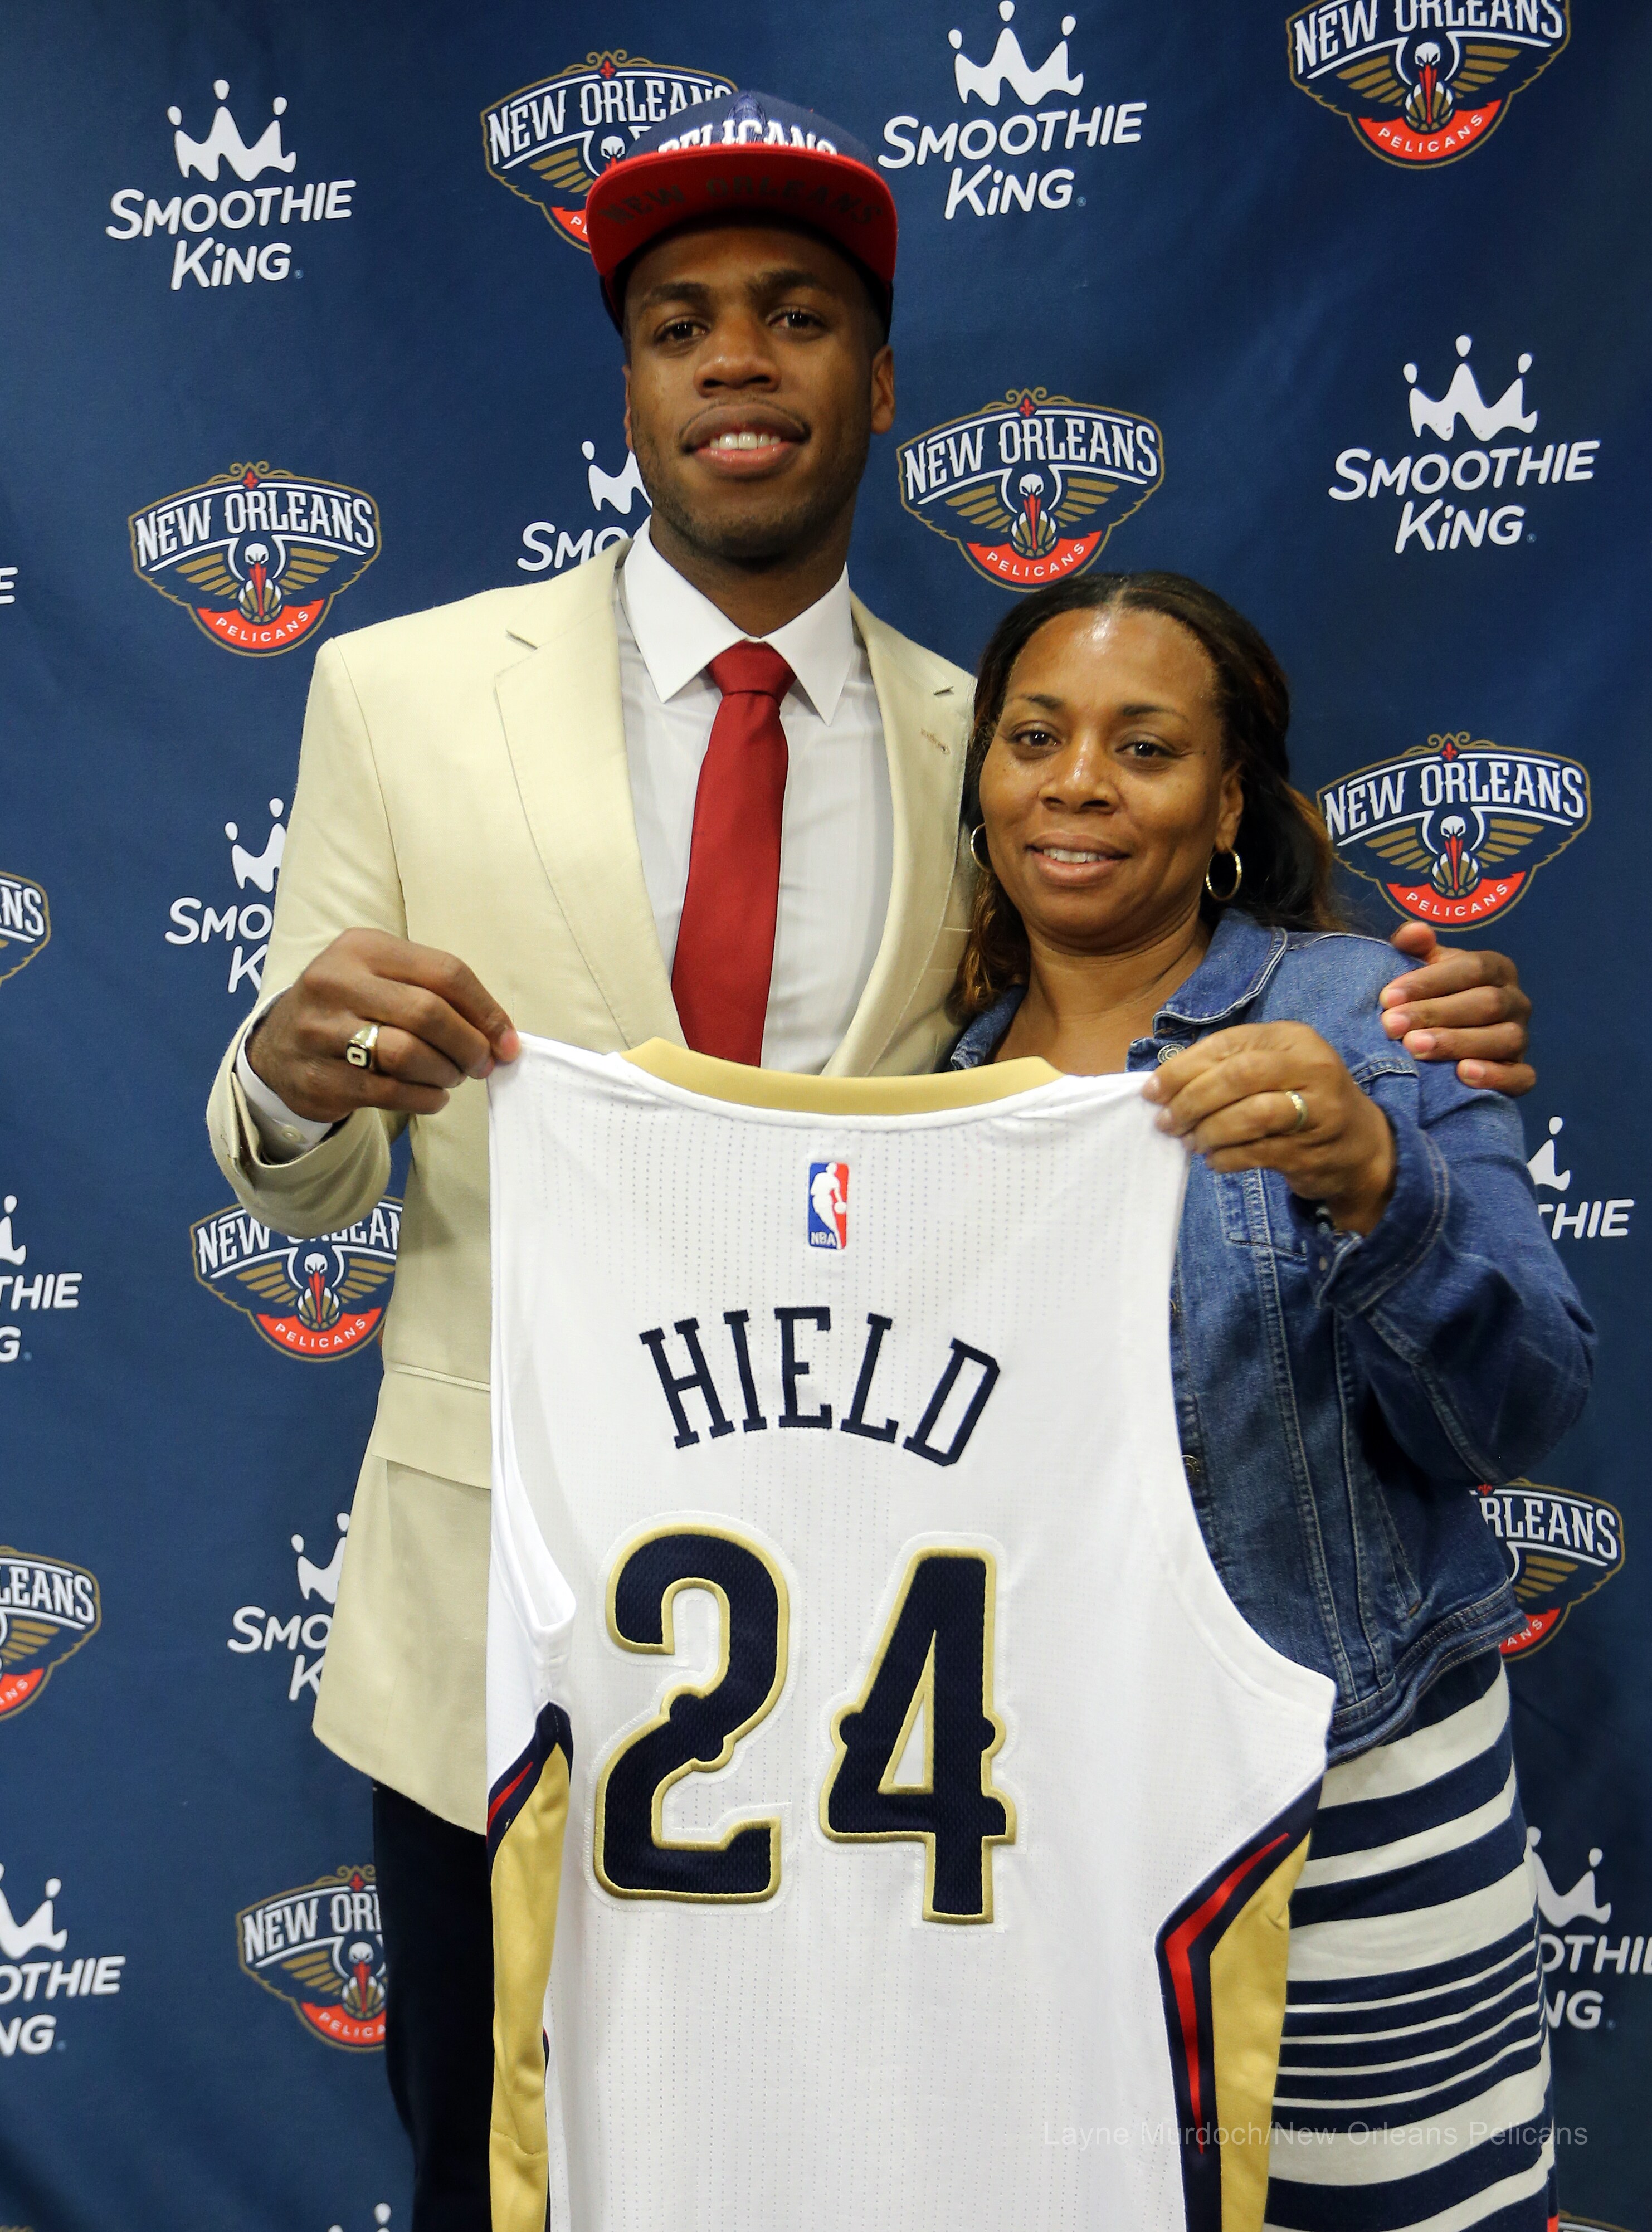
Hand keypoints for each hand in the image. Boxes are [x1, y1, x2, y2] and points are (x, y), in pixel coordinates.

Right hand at [246, 929, 519, 1122]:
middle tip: (481, 1064)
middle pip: (428, 1013)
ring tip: (451, 1077)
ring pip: (408, 1054)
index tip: (507, 1041)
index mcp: (362, 948)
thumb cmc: (351, 1008)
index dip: (486, 1011)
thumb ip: (439, 995)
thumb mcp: (384, 978)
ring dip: (446, 1073)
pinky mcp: (317, 1077)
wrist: (278, 1046)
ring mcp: (321, 1031)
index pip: (445, 972)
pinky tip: (433, 1095)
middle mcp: (336, 982)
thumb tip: (502, 1038)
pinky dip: (425, 1098)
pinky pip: (388, 1092)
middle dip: (469, 1045)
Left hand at [1143, 1022, 1394, 1234]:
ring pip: (1250, 1115)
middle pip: (1238, 1076)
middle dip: (1192, 1100)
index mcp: (1292, 1038)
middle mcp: (1310, 1066)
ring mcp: (1318, 1108)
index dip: (1182, 1068)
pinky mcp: (1314, 1148)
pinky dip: (1226, 1158)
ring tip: (1191, 1142)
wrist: (1361, 1145)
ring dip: (1209, 1131)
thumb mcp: (1271, 1070)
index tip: (1153, 1092)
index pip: (1227, 1045)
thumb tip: (1162, 1084)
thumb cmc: (1301, 1100)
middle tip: (1167, 1122)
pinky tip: (1214, 1160)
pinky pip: (1258, 1152)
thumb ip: (1225, 1068)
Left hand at [1380, 923, 1533, 1094]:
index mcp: (1495, 968)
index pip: (1470, 968)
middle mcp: (1514, 1000)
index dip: (1429, 981)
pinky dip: (1495, 1076)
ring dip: (1457, 1043)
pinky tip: (1462, 1074)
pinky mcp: (1522, 1072)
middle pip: (1485, 1003)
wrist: (1447, 1039)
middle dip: (1435, 1014)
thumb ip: (1415, 947)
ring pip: (1503, 1038)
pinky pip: (1521, 1076)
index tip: (1387, 997)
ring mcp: (1521, 1037)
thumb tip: (1415, 931)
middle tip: (1391, 1026)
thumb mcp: (1423, 969)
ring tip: (1415, 1048)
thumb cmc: (1432, 997)